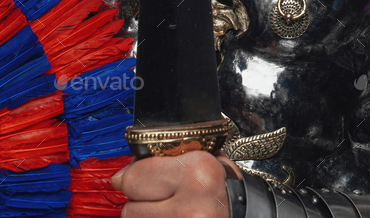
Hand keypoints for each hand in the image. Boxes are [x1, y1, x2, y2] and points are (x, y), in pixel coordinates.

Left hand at [111, 151, 241, 217]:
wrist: (244, 214)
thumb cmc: (222, 185)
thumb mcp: (204, 158)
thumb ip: (166, 158)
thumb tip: (124, 171)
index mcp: (197, 172)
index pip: (135, 178)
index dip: (129, 177)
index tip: (127, 177)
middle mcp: (191, 206)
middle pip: (130, 208)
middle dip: (137, 201)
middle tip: (154, 196)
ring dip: (145, 216)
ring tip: (166, 208)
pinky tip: (170, 216)